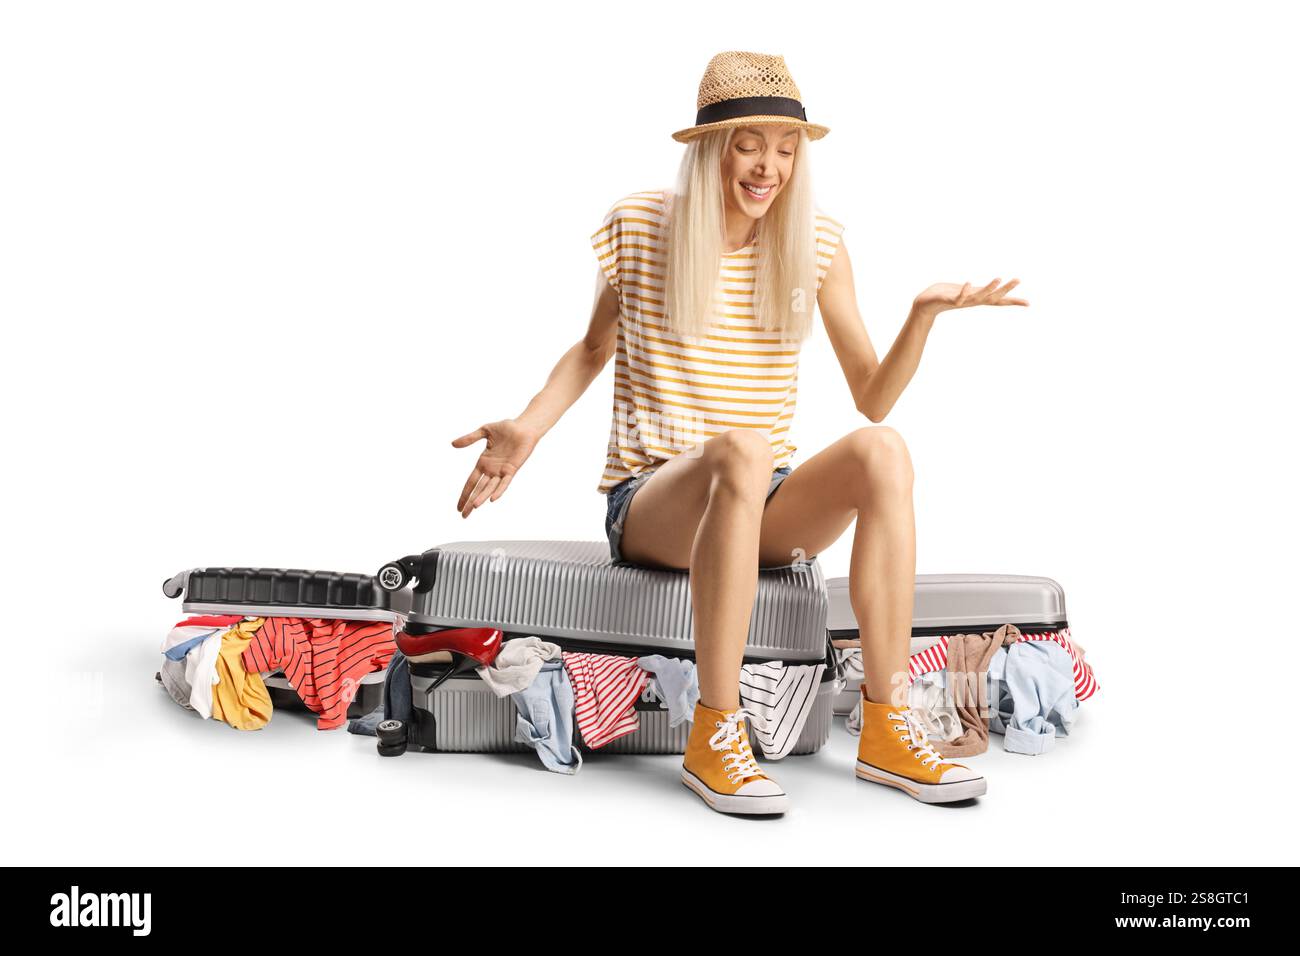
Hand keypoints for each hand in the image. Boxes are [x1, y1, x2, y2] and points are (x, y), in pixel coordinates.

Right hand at [450, 419, 540, 517]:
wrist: (524, 426)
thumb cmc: (507, 428)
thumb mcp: (484, 432)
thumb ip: (469, 439)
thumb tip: (453, 444)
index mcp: (483, 463)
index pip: (471, 482)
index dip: (464, 494)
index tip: (458, 506)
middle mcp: (492, 470)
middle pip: (478, 489)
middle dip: (470, 502)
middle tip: (463, 515)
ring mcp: (501, 470)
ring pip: (489, 488)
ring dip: (481, 497)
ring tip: (473, 508)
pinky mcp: (512, 469)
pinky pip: (505, 482)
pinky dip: (499, 490)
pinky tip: (493, 499)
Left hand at [913, 277, 1027, 321]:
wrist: (925, 304)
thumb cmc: (946, 295)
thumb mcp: (967, 292)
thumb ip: (979, 291)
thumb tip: (990, 288)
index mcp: (977, 298)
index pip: (998, 300)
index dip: (1013, 302)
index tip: (1028, 303)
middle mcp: (972, 301)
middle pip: (992, 297)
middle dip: (1006, 289)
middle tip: (1018, 279)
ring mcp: (961, 301)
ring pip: (978, 297)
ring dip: (988, 288)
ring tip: (998, 278)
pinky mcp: (949, 300)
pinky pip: (958, 297)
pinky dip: (964, 291)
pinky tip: (968, 283)